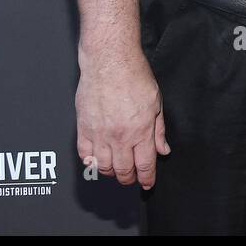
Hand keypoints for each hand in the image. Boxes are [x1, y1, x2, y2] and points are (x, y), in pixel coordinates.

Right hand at [75, 49, 170, 188]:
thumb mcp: (156, 103)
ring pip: (102, 167)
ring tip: (116, 170)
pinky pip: (84, 154)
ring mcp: (99, 134)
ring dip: (110, 173)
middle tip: (132, 177)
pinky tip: (97, 160)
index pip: (144, 165)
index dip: (146, 178)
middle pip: (123, 170)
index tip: (147, 183)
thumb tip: (162, 149)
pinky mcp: (83, 128)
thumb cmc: (134, 76)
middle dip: (129, 178)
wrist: (109, 62)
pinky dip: (90, 161)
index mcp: (140, 131)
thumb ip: (159, 130)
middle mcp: (119, 136)